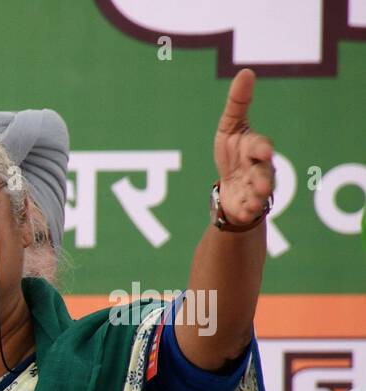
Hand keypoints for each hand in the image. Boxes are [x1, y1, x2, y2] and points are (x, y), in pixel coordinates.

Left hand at [213, 68, 274, 224]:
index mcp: (254, 149)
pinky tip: (242, 213)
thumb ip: (238, 103)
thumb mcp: (230, 126)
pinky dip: (244, 212)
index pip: (259, 147)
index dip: (262, 148)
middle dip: (263, 180)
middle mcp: (258, 169)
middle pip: (263, 174)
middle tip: (262, 187)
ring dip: (256, 199)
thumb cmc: (234, 151)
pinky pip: (245, 211)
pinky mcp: (244, 206)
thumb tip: (246, 72)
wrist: (230, 184)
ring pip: (258, 195)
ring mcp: (253, 190)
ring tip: (254, 203)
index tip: (264, 150)